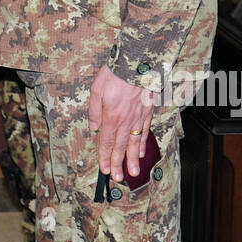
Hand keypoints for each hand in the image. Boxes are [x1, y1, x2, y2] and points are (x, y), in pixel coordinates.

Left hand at [88, 65, 155, 180]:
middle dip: (118, 164)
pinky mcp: (147, 112)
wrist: (136, 63)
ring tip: (133, 173)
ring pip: (134, 143)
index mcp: (111, 117)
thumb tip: (94, 128)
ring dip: (133, 159)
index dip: (105, 157)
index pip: (106, 142)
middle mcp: (126, 121)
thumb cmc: (114, 74)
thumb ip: (94, 111)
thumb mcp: (96, 89)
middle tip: (118, 178)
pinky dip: (143, 143)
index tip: (105, 170)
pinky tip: (141, 152)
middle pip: (121, 146)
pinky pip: (145, 131)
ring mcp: (138, 118)